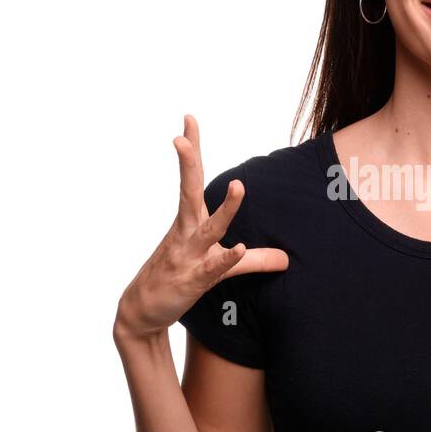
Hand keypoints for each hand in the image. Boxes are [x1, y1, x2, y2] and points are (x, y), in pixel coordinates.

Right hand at [115, 114, 289, 340]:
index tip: (188, 119)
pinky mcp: (191, 280)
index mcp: (189, 221)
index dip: (192, 150)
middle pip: (188, 191)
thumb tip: (286, 259)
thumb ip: (252, 261)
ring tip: (240, 187)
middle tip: (182, 135)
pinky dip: (226, 258)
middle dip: (188, 163)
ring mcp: (187, 255)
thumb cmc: (180, 280)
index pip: (191, 179)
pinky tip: (239, 247)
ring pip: (208, 228)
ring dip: (225, 210)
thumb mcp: (218, 268)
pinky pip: (212, 268)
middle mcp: (186, 232)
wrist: (144, 312)